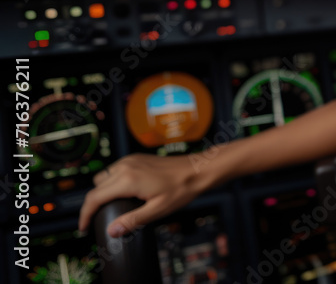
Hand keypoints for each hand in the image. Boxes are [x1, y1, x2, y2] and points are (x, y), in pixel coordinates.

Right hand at [77, 153, 205, 236]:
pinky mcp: (136, 158)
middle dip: (93, 204)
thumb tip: (111, 231)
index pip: (94, 197)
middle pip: (96, 187)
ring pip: (104, 176)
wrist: (198, 169)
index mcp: (127, 180)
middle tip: (98, 219)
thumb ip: (133, 221)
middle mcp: (125, 167)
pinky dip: (112, 181)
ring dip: (102, 191)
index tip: (84, 228)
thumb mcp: (157, 210)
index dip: (85, 214)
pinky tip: (123, 192)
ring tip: (111, 206)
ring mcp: (130, 160)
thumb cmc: (181, 188)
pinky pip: (115, 170)